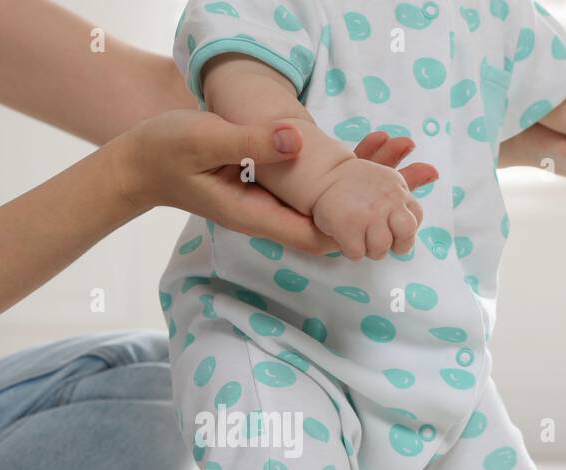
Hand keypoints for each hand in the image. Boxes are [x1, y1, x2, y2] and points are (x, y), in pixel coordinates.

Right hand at [116, 110, 436, 254]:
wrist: (141, 161)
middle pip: (336, 220)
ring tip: (410, 154)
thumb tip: (298, 140)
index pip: (320, 234)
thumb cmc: (167, 152)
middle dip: (378, 202)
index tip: (396, 205)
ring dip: (368, 180)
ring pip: (332, 201)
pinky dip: (347, 166)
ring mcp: (273, 201)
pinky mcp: (273, 184)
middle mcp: (271, 214)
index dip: (360, 226)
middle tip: (424, 174)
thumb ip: (249, 143)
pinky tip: (373, 147)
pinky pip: (319, 182)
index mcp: (258, 215)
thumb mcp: (205, 139)